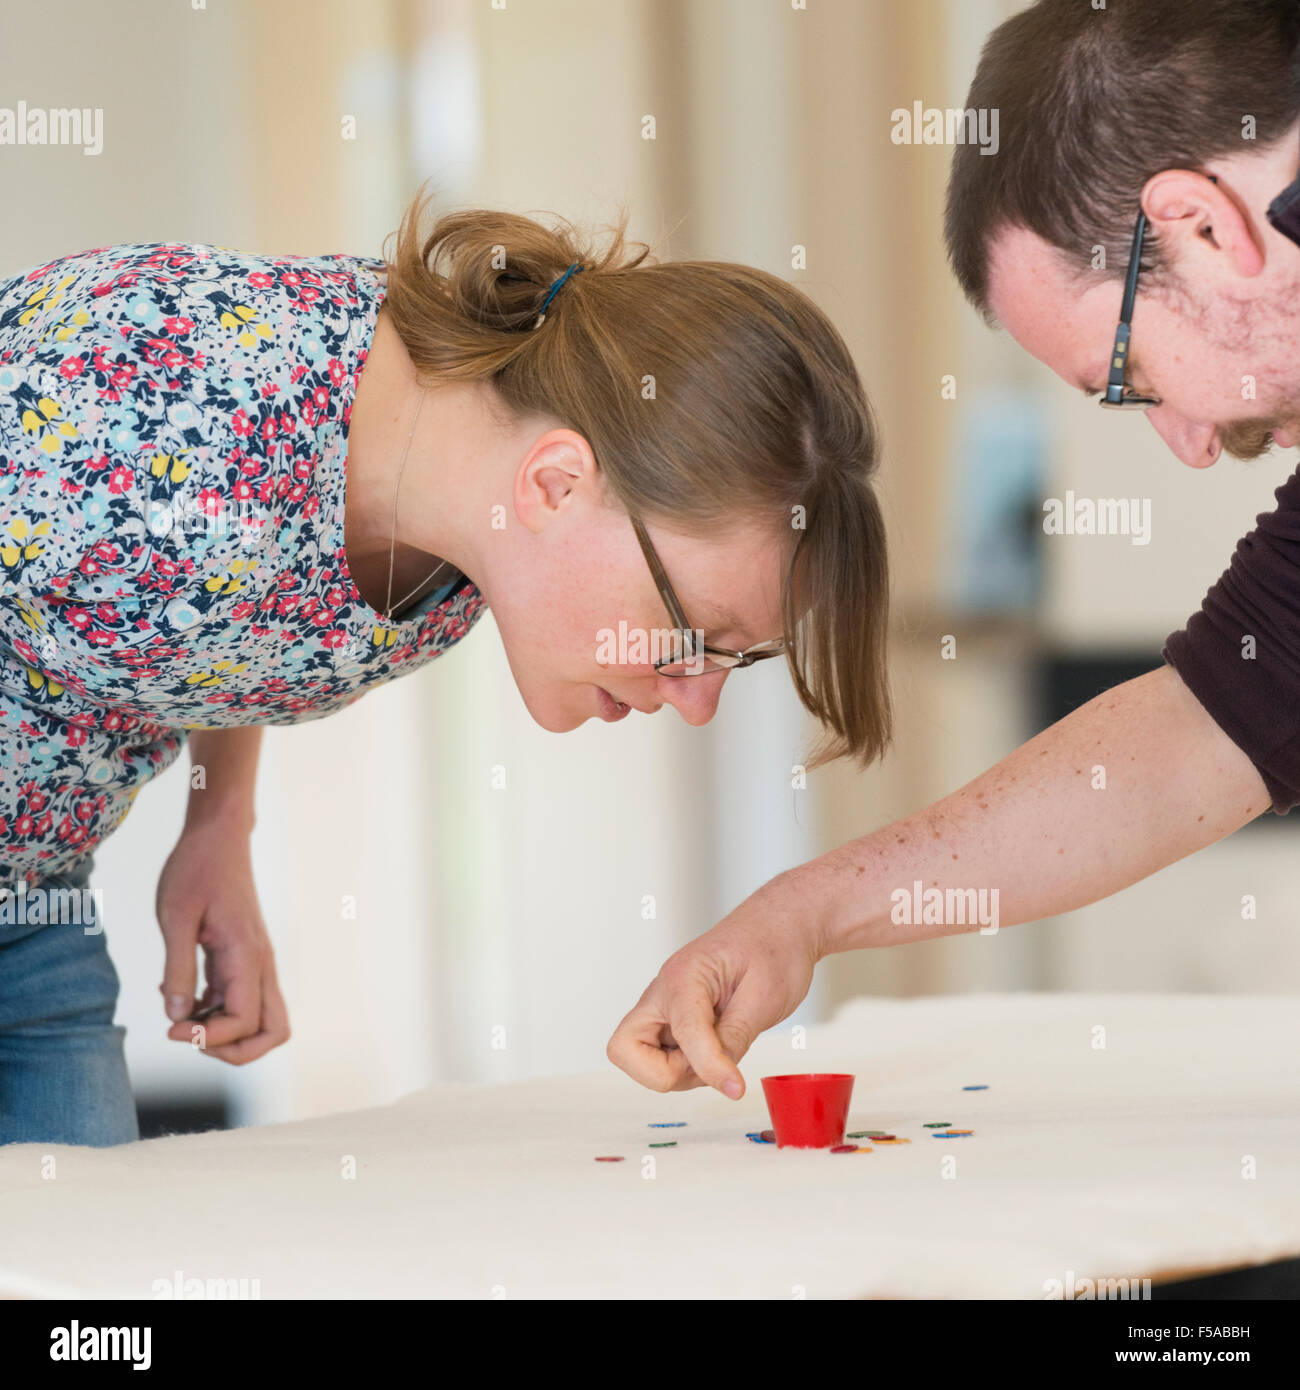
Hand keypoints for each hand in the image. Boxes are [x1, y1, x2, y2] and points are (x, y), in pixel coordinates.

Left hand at [155, 823, 289, 1063]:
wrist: (218, 837)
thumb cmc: (196, 869)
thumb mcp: (175, 917)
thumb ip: (177, 969)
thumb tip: (176, 1018)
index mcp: (247, 955)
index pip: (244, 1021)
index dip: (208, 1038)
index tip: (170, 1029)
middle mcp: (260, 964)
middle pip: (273, 1032)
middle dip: (236, 1052)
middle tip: (192, 1038)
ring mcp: (256, 963)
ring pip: (263, 1021)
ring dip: (226, 1035)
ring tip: (184, 1021)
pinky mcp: (245, 959)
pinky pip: (241, 1002)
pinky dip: (215, 1014)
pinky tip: (181, 997)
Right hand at [606, 868, 824, 1098]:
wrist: (777, 926)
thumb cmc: (773, 948)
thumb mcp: (765, 996)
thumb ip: (736, 1037)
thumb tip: (723, 1081)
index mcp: (684, 976)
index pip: (683, 1033)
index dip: (709, 1067)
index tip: (736, 1086)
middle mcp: (663, 991)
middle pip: (625, 1049)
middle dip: (664, 1073)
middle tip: (710, 1064)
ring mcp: (665, 1005)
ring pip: (643, 1059)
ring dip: (682, 1071)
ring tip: (727, 1046)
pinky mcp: (674, 1018)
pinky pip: (663, 1054)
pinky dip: (688, 1064)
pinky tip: (720, 1045)